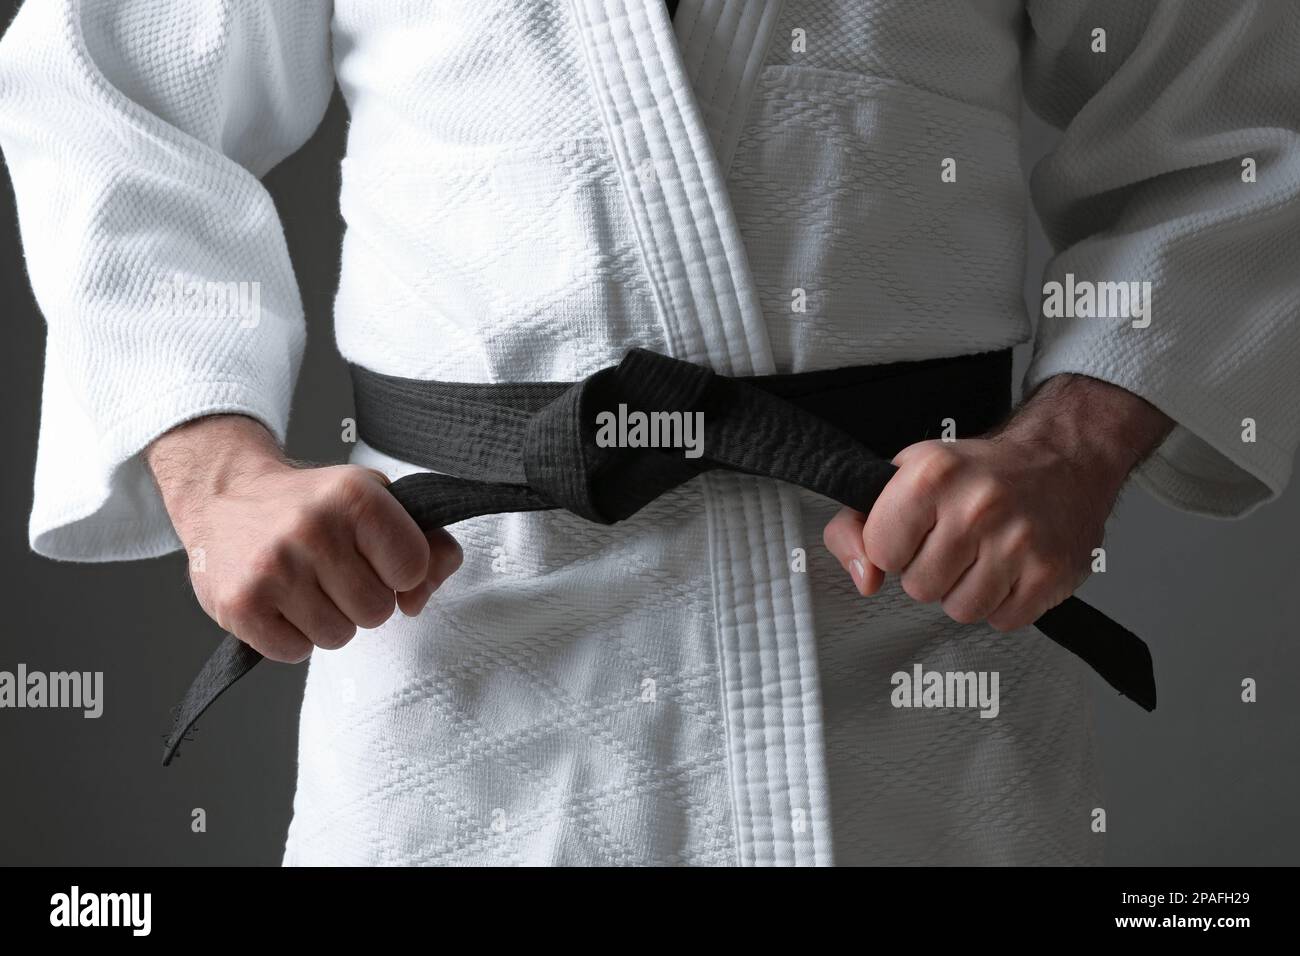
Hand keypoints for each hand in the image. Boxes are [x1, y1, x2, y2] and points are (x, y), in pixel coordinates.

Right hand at [147, 415, 462, 661]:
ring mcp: (273, 568)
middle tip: (332, 572)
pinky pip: (294, 652)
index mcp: (354, 496)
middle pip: (377, 611)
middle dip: (361, 599)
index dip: (399, 572)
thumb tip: (426, 590)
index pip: (414, 568)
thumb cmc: (311, 505)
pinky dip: (291, 636)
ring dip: (326, 620)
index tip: (374, 556)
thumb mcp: (373, 501)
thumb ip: (424, 542)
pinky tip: (277, 600)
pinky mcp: (240, 604)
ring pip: (338, 637)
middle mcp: (313, 528)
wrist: (224, 497)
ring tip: (303, 584)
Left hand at [822, 374, 1172, 630]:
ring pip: (961, 610)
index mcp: (932, 475)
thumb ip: (856, 525)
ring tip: (983, 553)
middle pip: (920, 588)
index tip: (914, 531)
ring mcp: (1017, 541)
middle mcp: (976, 506)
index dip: (893, 547)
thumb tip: (864, 578)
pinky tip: (1010, 567)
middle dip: (932, 570)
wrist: (1061, 458)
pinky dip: (1004, 602)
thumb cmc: (977, 472)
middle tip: (956, 540)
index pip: (880, 552)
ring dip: (967, 590)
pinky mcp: (1050, 573)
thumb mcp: (904, 477)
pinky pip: (1003, 620)